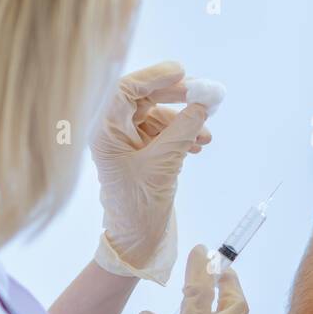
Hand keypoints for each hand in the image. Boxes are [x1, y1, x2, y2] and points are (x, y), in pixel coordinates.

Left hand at [91, 61, 211, 283]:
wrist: (136, 241)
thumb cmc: (140, 206)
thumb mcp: (164, 164)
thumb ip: (183, 129)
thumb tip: (203, 103)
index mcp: (106, 133)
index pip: (125, 90)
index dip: (154, 77)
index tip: (182, 73)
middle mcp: (112, 132)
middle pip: (144, 99)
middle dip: (176, 97)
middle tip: (204, 96)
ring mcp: (126, 142)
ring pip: (157, 116)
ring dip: (184, 121)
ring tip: (206, 135)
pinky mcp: (140, 153)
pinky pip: (162, 132)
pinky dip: (182, 134)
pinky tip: (198, 145)